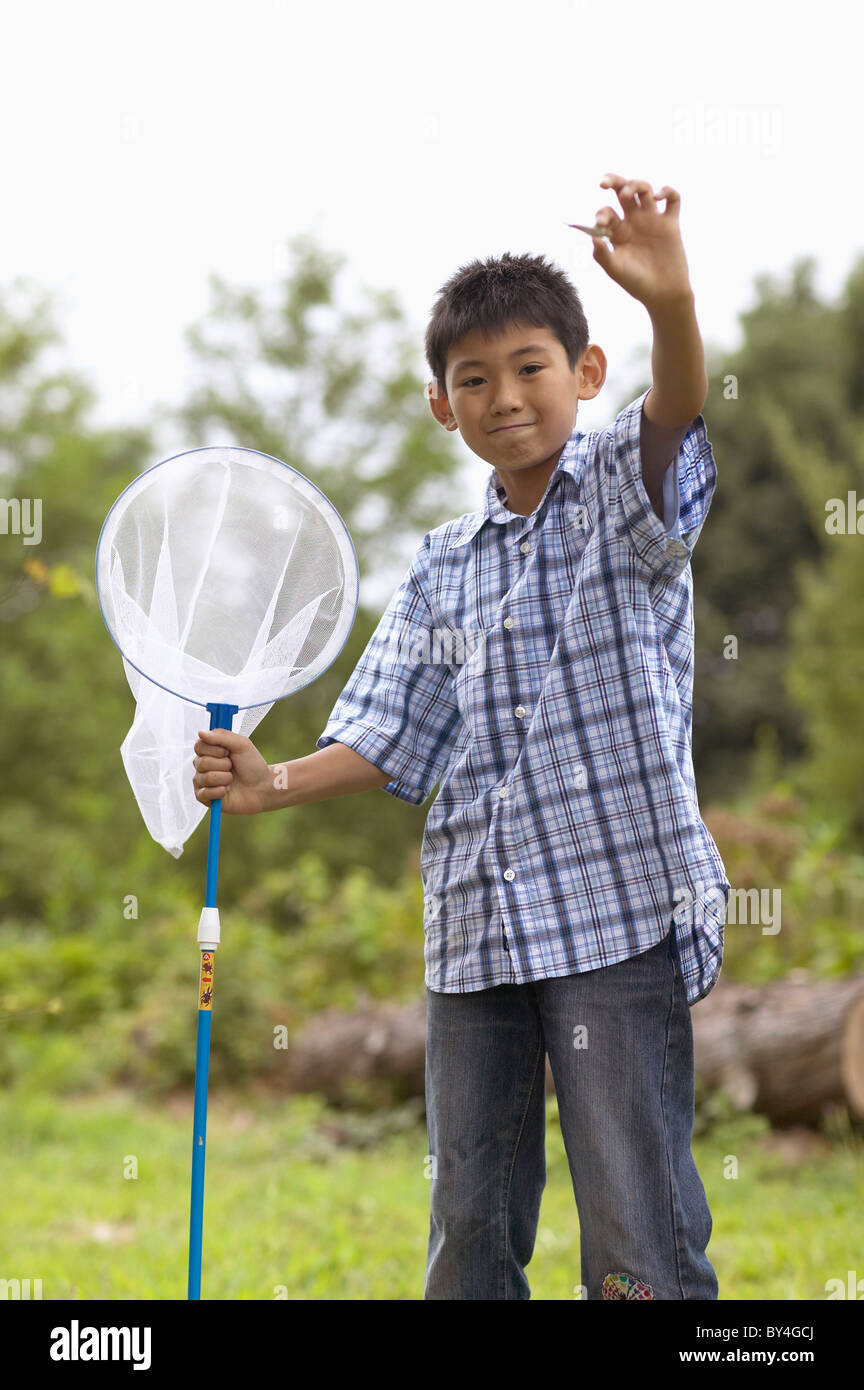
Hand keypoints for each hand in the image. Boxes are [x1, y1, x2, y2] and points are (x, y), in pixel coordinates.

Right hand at [192, 728, 274, 814]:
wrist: (263, 787)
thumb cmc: (253, 766)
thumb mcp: (242, 744)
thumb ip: (221, 736)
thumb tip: (201, 732)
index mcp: (210, 751)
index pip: (199, 746)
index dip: (214, 749)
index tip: (227, 751)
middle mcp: (203, 766)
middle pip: (202, 762)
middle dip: (223, 764)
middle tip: (232, 767)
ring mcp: (203, 782)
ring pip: (205, 778)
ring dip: (225, 778)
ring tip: (232, 780)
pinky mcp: (205, 798)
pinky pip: (204, 794)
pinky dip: (219, 792)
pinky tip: (227, 791)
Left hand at [578, 174, 693, 311]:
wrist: (663, 294)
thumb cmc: (637, 284)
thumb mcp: (616, 270)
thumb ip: (602, 254)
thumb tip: (593, 236)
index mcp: (617, 232)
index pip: (606, 212)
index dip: (601, 214)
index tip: (600, 224)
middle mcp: (634, 222)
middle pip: (623, 191)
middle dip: (613, 181)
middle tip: (604, 183)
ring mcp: (652, 220)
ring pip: (645, 190)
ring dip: (636, 184)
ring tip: (629, 192)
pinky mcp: (671, 224)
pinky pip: (673, 200)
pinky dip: (668, 191)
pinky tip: (658, 196)